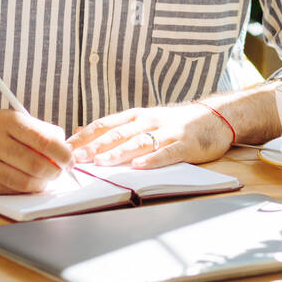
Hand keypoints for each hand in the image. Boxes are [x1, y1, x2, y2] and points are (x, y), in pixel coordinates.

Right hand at [0, 110, 73, 193]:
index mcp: (5, 121)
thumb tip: (64, 147)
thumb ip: (38, 130)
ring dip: (41, 184)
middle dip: (54, 172)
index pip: (44, 140)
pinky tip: (24, 181)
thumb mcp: (9, 119)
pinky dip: (22, 189)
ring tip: (43, 178)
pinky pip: (10, 192)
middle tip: (59, 172)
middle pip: (36, 165)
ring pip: (25, 183)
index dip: (62, 153)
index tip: (69, 159)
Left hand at [67, 103, 233, 168]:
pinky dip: (152, 159)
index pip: (105, 124)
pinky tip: (139, 165)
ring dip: (118, 152)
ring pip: (139, 142)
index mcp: (137, 116)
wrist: (215, 117)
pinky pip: (167, 153)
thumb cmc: (175, 123)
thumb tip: (83, 132)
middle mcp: (149, 121)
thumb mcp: (144, 120)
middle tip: (75, 158)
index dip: (85, 135)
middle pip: (117, 134)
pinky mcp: (185, 144)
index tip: (66, 147)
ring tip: (101, 162)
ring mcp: (167, 132)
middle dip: (94, 146)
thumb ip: (118, 128)